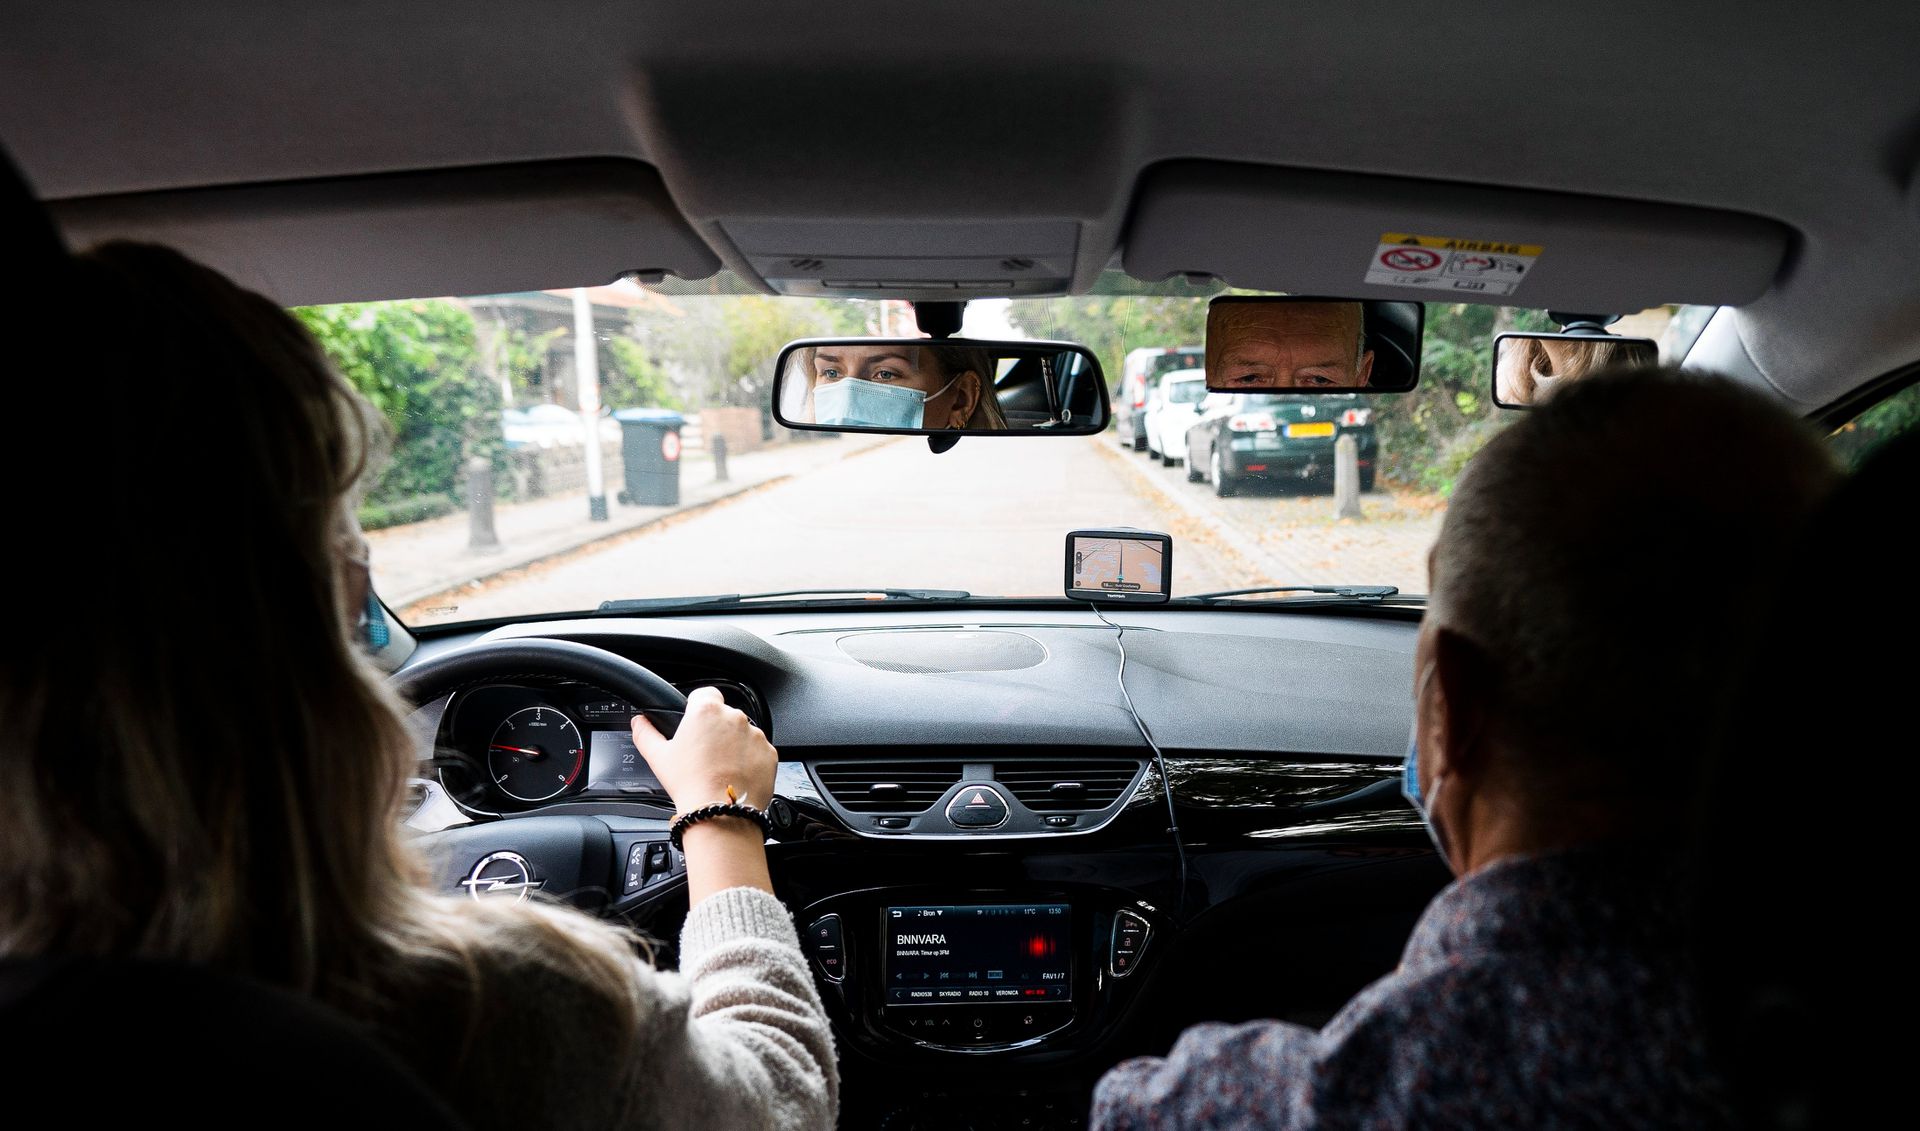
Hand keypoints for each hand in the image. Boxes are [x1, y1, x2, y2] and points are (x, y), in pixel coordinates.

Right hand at [631, 686, 776, 900]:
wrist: (720, 813)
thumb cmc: (690, 784)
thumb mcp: (658, 757)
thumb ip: (645, 733)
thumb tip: (639, 722)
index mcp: (706, 711)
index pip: (704, 694)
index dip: (698, 708)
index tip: (694, 725)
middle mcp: (734, 717)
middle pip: (724, 716)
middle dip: (716, 731)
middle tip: (704, 755)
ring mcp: (755, 735)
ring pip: (743, 734)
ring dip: (734, 746)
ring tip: (720, 769)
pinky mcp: (769, 753)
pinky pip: (758, 752)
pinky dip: (750, 761)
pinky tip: (735, 776)